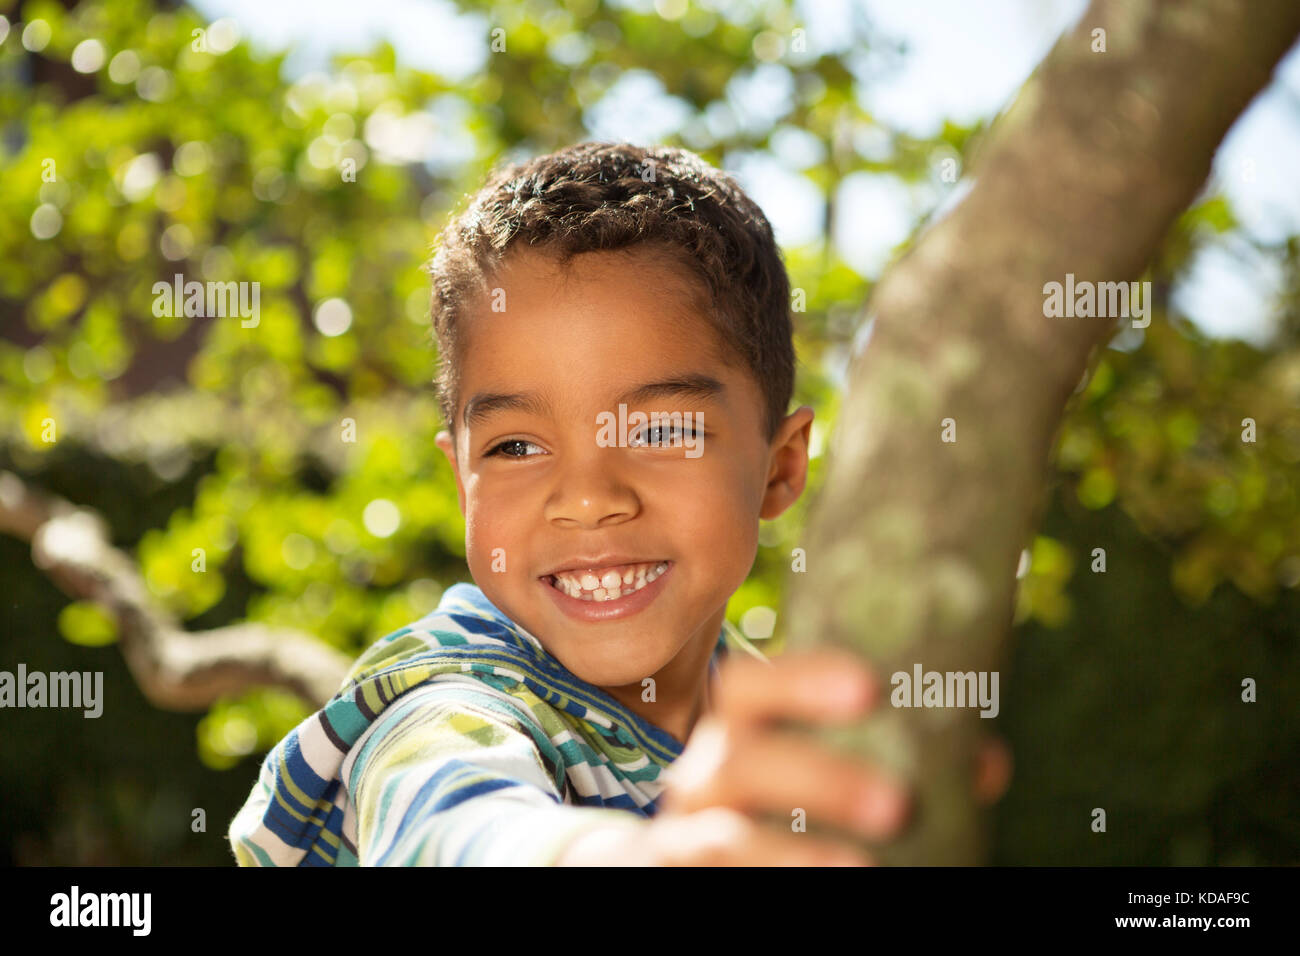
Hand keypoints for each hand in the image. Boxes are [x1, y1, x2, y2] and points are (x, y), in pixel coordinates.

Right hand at [557, 647, 1011, 864]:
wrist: (695, 861)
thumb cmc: (782, 808)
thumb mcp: (829, 776)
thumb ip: (900, 759)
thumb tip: (983, 760)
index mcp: (740, 730)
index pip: (749, 687)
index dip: (801, 679)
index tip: (869, 685)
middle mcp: (705, 774)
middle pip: (740, 760)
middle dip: (817, 778)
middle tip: (898, 804)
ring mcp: (688, 834)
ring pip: (725, 835)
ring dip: (795, 852)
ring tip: (867, 869)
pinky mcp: (684, 873)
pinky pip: (716, 876)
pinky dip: (775, 877)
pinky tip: (827, 886)